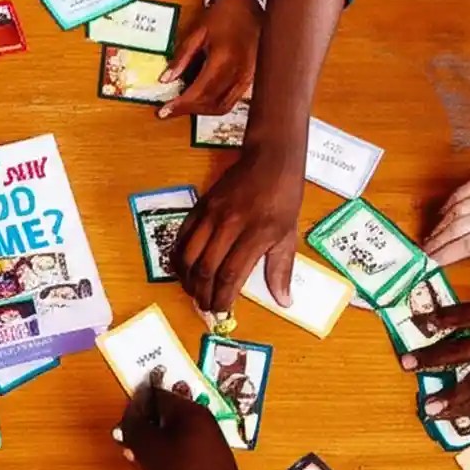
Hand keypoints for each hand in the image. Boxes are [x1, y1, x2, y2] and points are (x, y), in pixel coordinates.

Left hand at [157, 0, 262, 118]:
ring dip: (201, 110)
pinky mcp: (251, 78)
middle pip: (211, 103)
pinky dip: (215, 104)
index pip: (199, 91)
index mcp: (224, 58)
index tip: (164, 110)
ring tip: (184, 106)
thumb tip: (165, 79)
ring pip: (223, 106)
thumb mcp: (197, 32)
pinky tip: (202, 99)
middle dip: (189, 109)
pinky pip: (232, 100)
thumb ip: (181, 58)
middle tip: (170, 110)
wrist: (247, 4)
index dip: (181, 104)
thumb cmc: (222, 15)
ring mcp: (248, 77)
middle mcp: (239, 71)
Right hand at [175, 147, 303, 312]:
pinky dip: (179, 256)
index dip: (222, 298)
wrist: (269, 158)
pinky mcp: (200, 205)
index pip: (231, 274)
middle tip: (205, 307)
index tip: (221, 312)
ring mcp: (211, 214)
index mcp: (256, 233)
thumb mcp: (289, 234)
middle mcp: (230, 224)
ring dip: (187, 278)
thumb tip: (283, 301)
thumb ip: (281, 269)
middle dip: (202, 293)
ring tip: (193, 291)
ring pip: (189, 254)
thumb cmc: (284, 197)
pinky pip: (182, 235)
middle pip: (206, 268)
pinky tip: (183, 268)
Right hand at [424, 161, 469, 266]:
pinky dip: (449, 203)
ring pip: (455, 209)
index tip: (432, 261)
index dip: (445, 254)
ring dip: (440, 224)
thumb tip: (457, 249)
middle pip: (457, 228)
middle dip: (437, 241)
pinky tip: (443, 213)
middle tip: (425, 248)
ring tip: (432, 234)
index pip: (467, 245)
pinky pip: (461, 191)